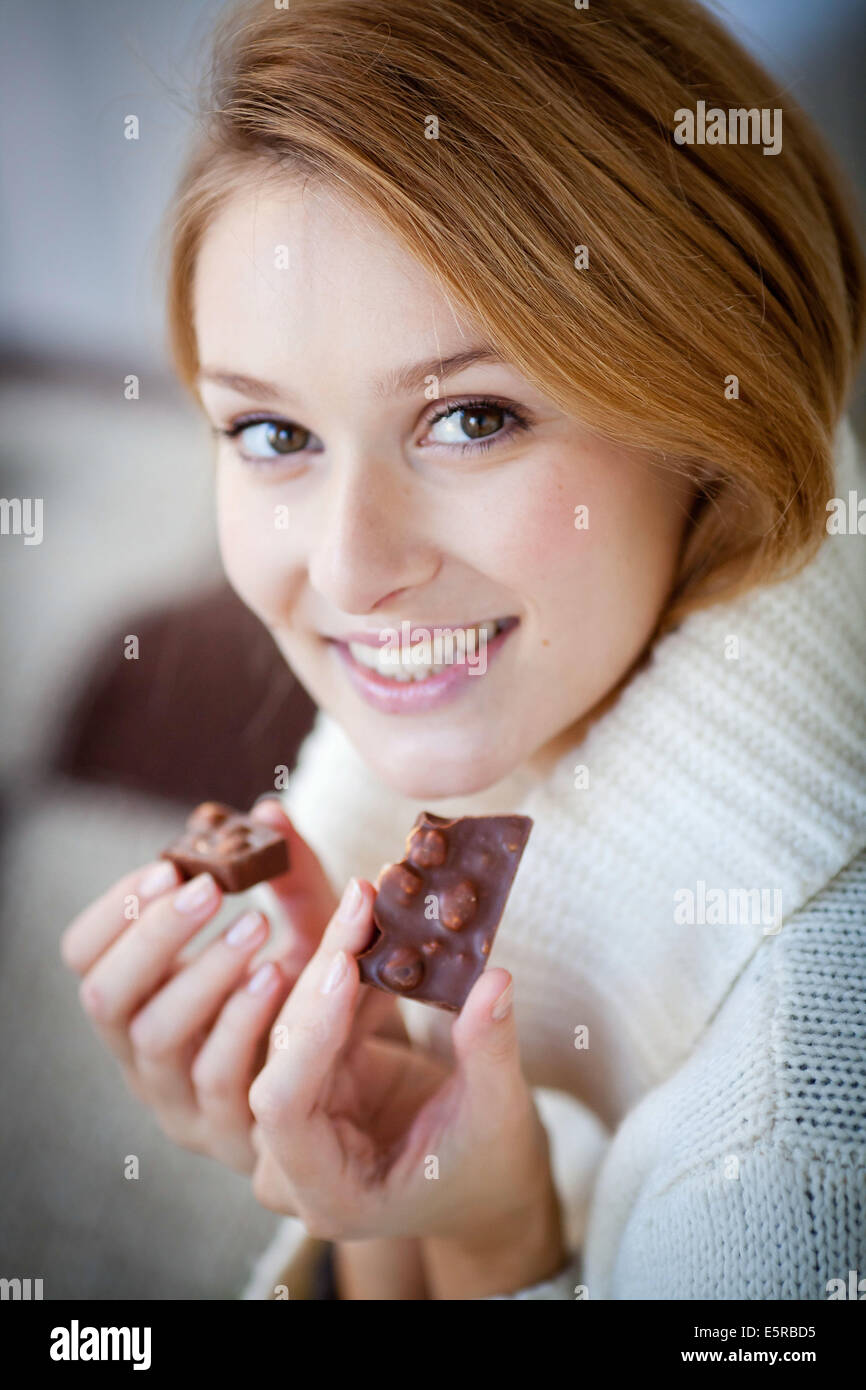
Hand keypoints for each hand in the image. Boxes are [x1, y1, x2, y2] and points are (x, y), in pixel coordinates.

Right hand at [59, 799, 403, 1173]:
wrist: (375, 1082)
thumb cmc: (321, 994)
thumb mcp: (308, 928)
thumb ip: (289, 874)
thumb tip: (270, 809)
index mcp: (143, 999)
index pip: (86, 955)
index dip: (115, 912)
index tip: (167, 865)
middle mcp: (146, 1055)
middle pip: (105, 998)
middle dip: (153, 936)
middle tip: (209, 886)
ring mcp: (182, 1099)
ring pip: (155, 1038)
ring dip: (201, 972)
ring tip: (256, 926)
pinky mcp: (229, 1132)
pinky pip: (217, 1076)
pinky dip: (242, 1020)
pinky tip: (280, 977)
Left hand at [248, 877, 562, 1281]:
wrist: (483, 1181)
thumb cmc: (488, 1165)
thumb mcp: (496, 1114)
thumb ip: (487, 1051)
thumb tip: (494, 978)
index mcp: (328, 1194)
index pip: (285, 1109)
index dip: (309, 1035)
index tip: (345, 967)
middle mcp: (292, 1159)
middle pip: (285, 1054)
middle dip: (325, 973)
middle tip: (362, 903)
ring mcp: (298, 1116)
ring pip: (297, 1023)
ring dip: (335, 959)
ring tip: (371, 900)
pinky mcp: (312, 1076)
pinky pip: (320, 1012)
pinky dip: (351, 969)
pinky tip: (373, 921)